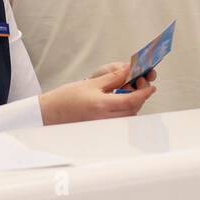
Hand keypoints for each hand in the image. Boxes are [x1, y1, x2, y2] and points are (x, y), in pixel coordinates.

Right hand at [39, 63, 154, 125]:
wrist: (48, 115)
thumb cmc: (64, 99)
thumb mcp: (91, 83)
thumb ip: (113, 78)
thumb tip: (130, 70)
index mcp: (101, 106)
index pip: (131, 101)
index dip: (144, 93)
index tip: (151, 86)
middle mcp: (104, 119)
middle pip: (132, 109)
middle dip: (140, 96)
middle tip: (140, 83)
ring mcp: (103, 126)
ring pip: (128, 115)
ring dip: (133, 103)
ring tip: (129, 89)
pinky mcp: (101, 128)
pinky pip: (119, 120)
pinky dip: (125, 110)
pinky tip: (120, 100)